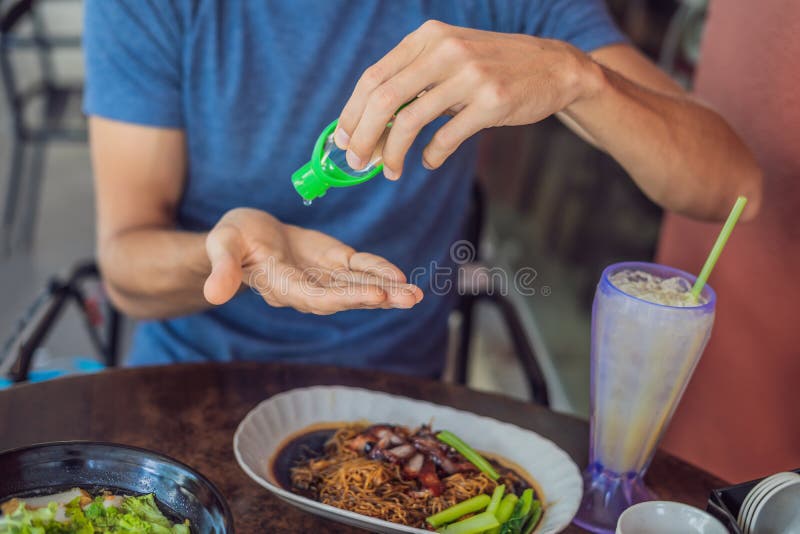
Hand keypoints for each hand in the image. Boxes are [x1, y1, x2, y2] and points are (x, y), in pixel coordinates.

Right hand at [202, 208, 422, 313]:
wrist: (246, 234)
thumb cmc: (231, 239)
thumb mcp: (222, 246)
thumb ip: (223, 268)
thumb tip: (214, 294)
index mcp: (281, 286)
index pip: (315, 297)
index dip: (344, 297)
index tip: (373, 296)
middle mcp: (307, 288)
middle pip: (344, 297)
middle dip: (376, 297)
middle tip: (408, 298)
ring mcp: (323, 276)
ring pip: (358, 286)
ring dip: (387, 291)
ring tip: (415, 295)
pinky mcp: (334, 261)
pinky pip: (359, 268)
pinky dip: (379, 270)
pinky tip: (401, 277)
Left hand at [335, 20, 600, 179]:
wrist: (553, 67)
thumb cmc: (493, 68)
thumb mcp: (450, 59)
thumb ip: (414, 81)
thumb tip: (370, 125)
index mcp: (428, 38)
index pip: (374, 77)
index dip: (352, 113)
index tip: (343, 140)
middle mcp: (445, 50)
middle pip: (384, 98)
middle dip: (364, 136)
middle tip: (357, 163)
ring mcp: (469, 75)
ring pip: (410, 121)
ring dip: (392, 153)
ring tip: (388, 171)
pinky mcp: (491, 102)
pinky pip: (446, 136)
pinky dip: (431, 155)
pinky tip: (429, 161)